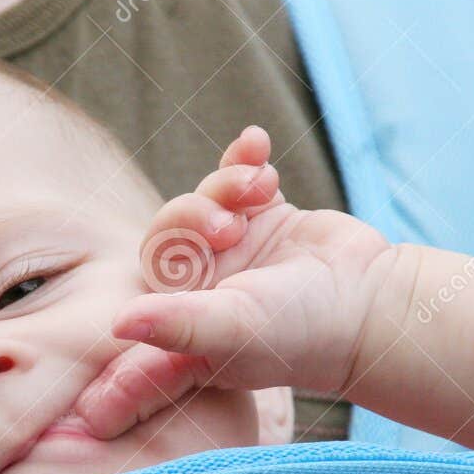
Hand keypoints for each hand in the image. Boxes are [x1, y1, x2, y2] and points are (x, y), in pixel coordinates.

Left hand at [73, 126, 397, 438]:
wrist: (373, 302)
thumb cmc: (303, 332)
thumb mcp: (235, 332)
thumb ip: (178, 326)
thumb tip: (118, 324)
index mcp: (181, 329)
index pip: (128, 323)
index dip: (113, 319)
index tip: (100, 332)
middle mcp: (200, 291)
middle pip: (161, 238)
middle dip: (189, 219)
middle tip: (229, 226)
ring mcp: (233, 252)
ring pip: (197, 201)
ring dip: (224, 186)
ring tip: (260, 188)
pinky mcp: (264, 218)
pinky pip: (237, 175)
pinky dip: (244, 157)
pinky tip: (256, 140)